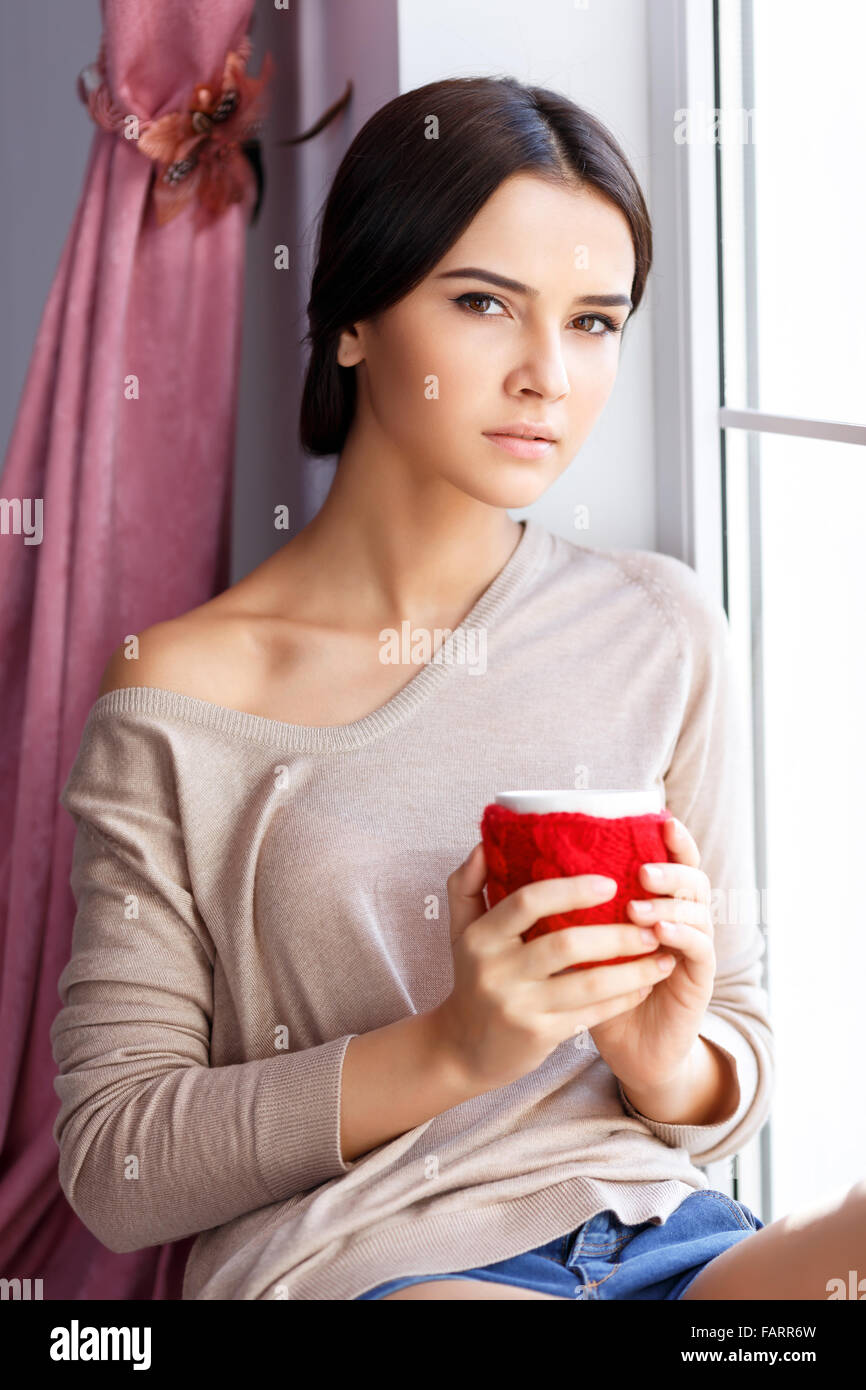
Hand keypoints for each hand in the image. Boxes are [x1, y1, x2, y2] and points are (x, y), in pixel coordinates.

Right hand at [432, 843, 674, 1093]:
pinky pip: (591, 1014)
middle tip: (652, 923)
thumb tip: (485, 843)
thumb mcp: (460, 930)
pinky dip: (623, 999)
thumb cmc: (472, 978)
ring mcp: (518, 1005)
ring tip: (663, 956)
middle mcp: (497, 970)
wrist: (462, 1049)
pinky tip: (645, 986)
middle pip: (566, 944)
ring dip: (632, 970)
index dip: (571, 890)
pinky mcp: (538, 1035)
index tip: (612, 883)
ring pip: (587, 983)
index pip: (528, 902)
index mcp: (482, 937)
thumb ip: (467, 883)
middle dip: (617, 934)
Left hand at [586, 816, 716, 1092]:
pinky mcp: (698, 978)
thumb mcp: (574, 945)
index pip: (674, 861)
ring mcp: (693, 947)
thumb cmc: (596, 990)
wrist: (627, 1049)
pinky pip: (699, 948)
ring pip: (698, 909)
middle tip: (642, 870)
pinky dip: (681, 935)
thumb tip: (515, 862)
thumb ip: (560, 907)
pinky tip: (658, 932)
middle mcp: (681, 918)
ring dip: (671, 903)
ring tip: (638, 906)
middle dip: (672, 869)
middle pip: (693, 878)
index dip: (675, 840)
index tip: (662, 820)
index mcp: (656, 902)